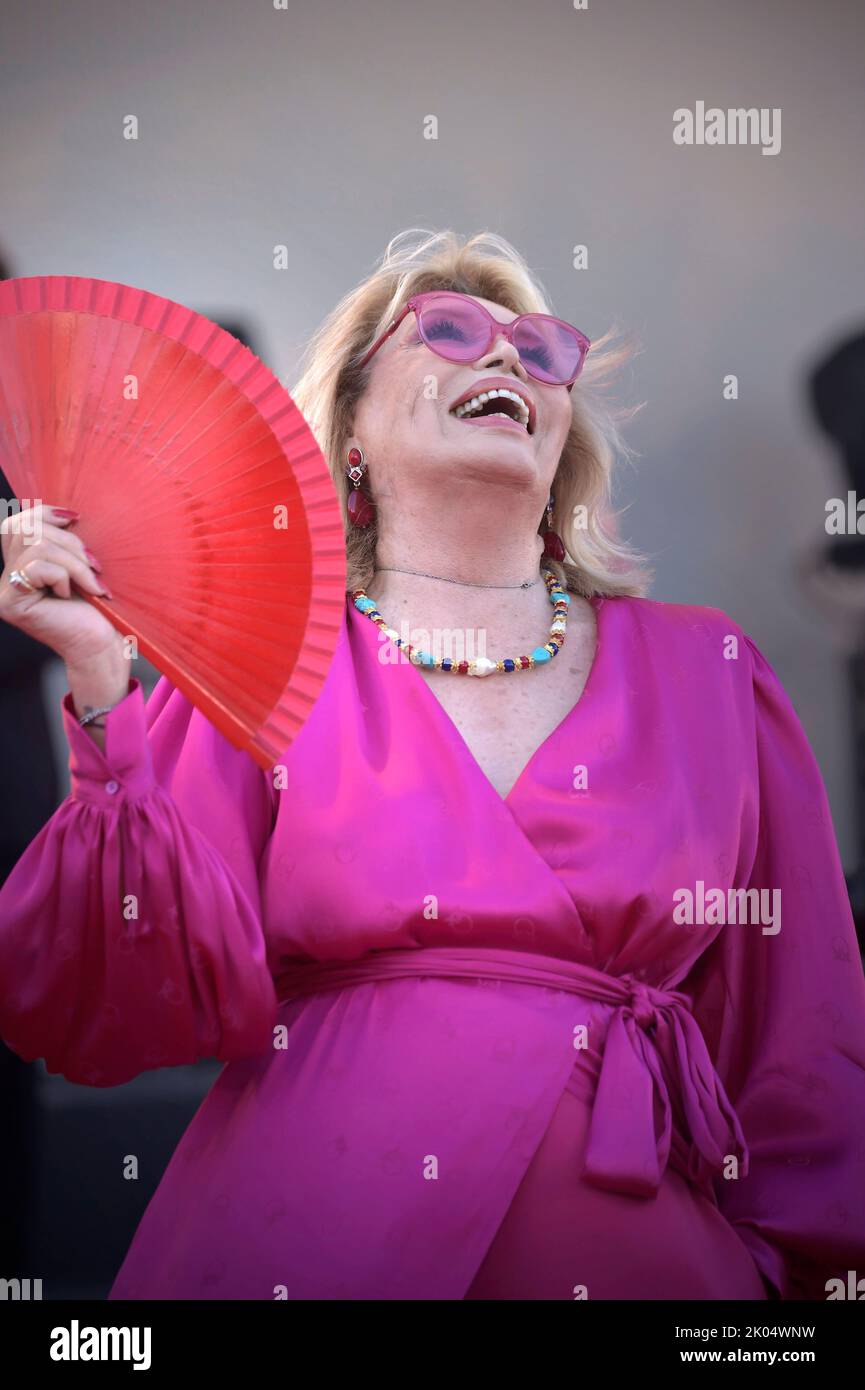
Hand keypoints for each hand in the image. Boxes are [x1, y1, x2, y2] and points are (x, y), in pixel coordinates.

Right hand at [0, 501, 121, 666]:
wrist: (103, 645)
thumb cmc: (99, 609)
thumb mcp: (80, 563)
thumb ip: (63, 540)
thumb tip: (66, 513)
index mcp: (20, 565)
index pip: (16, 522)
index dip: (46, 513)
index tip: (77, 519)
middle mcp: (6, 577)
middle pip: (26, 528)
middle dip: (69, 541)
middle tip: (95, 565)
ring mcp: (5, 590)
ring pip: (37, 546)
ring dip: (74, 561)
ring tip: (92, 583)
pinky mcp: (12, 602)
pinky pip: (39, 566)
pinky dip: (67, 576)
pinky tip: (76, 595)